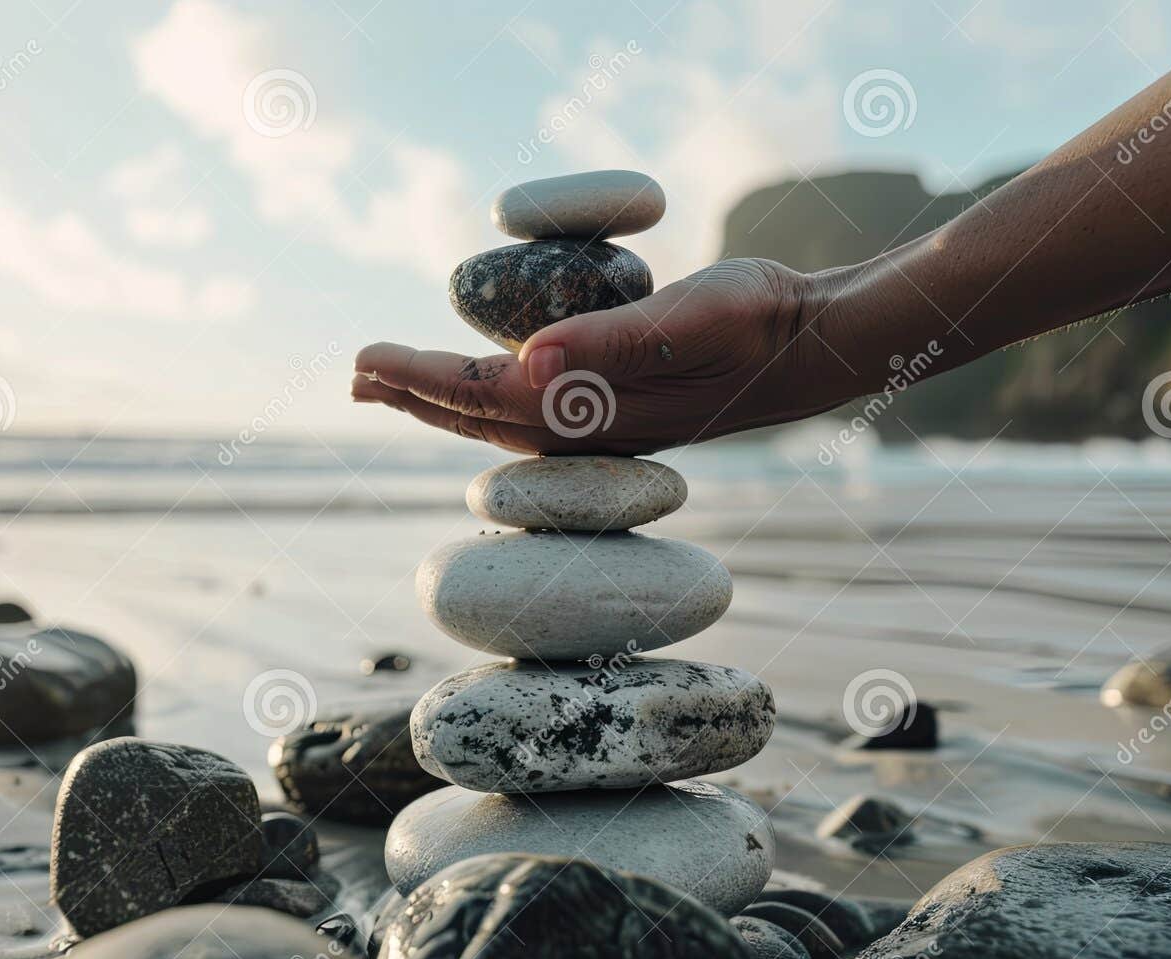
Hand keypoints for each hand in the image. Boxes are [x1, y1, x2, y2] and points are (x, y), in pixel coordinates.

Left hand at [352, 258, 857, 455]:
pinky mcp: (619, 411)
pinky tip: (479, 384)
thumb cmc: (759, 320)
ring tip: (393, 383)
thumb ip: (609, 341)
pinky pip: (531, 410)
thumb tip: (526, 365)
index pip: (479, 397)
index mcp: (591, 410)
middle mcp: (589, 429)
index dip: (416, 379)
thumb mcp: (689, 317)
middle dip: (412, 395)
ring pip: (499, 417)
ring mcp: (603, 426)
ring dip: (443, 397)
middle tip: (353, 376)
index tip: (361, 361)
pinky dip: (487, 395)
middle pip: (476, 416)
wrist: (817, 344)